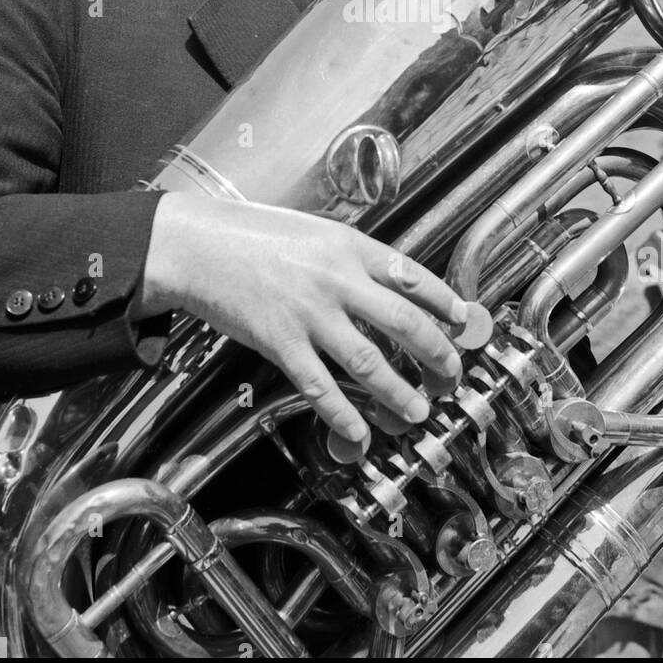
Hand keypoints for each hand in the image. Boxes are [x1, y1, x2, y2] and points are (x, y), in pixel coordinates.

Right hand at [139, 195, 466, 443]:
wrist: (199, 245)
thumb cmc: (255, 234)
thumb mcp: (315, 230)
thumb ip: (352, 257)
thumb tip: (392, 282)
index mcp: (349, 247)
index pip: (413, 277)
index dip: (445, 302)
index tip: (463, 321)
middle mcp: (337, 280)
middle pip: (404, 322)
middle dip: (436, 353)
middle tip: (452, 373)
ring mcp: (310, 314)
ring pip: (370, 362)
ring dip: (400, 392)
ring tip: (420, 411)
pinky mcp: (281, 343)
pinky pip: (320, 386)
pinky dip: (343, 414)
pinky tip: (360, 432)